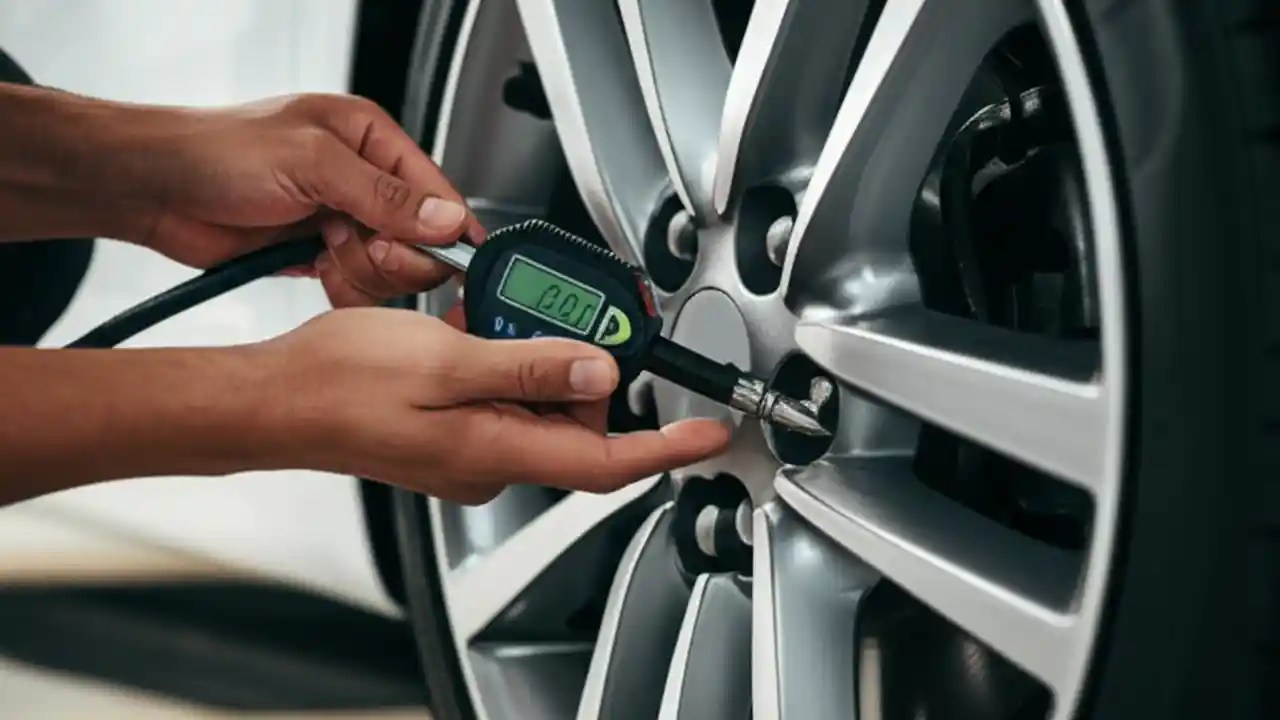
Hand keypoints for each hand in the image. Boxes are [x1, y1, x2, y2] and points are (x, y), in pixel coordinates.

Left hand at [125, 94, 481, 305]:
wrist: (153, 189)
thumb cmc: (217, 152)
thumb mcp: (312, 163)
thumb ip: (383, 195)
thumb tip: (445, 220)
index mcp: (371, 139)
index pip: (438, 193)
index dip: (445, 232)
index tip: (438, 260)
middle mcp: (363, 180)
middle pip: (422, 241)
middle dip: (394, 255)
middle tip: (355, 245)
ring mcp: (342, 220)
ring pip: (391, 271)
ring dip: (361, 273)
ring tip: (323, 252)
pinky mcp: (320, 255)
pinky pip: (359, 287)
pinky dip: (343, 290)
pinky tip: (315, 272)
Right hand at [259, 308, 730, 503]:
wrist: (276, 400)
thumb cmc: (341, 385)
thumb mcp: (447, 361)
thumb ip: (531, 367)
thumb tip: (601, 371)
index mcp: (498, 448)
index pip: (608, 462)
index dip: (667, 450)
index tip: (710, 436)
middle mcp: (491, 459)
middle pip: (579, 422)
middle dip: (586, 370)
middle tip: (569, 318)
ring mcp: (471, 449)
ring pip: (542, 404)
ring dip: (539, 358)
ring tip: (497, 317)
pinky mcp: (452, 432)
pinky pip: (505, 398)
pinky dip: (507, 361)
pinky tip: (474, 331)